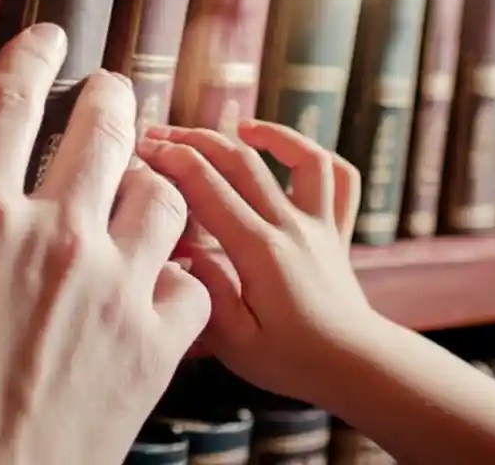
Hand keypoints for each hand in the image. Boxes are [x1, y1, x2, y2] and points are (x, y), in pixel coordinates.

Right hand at [0, 23, 209, 464]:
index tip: (48, 35)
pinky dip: (189, 266)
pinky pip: (194, 279)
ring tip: (145, 168)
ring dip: (154, 172)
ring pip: (163, 194)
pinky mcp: (154, 344)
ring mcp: (117, 288)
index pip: (8, 105)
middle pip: (106, 131)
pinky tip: (174, 266)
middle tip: (109, 87)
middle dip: (111, 95)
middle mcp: (58, 237)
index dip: (30, 56)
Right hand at [134, 120, 379, 404]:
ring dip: (267, 133)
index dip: (171, 160)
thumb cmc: (291, 360)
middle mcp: (291, 228)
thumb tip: (182, 251)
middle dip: (195, 139)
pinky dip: (314, 154)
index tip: (141, 148)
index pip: (208, 188)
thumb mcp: (234, 343)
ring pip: (302, 157)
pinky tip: (287, 149)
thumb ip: (205, 293)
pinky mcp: (336, 230)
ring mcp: (319, 224)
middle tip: (160, 132)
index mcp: (260, 252)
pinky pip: (341, 178)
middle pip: (242, 162)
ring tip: (234, 126)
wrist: (354, 367)